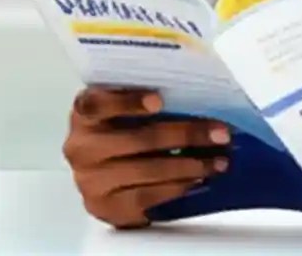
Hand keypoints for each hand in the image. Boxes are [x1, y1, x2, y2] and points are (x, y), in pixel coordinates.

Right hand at [63, 87, 231, 227]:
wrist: (101, 180)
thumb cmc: (118, 134)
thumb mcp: (120, 112)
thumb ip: (144, 101)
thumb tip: (196, 92)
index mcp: (83, 115)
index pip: (96, 104)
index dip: (126, 102)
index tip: (159, 101)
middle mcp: (81, 147)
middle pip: (137, 139)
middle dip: (185, 135)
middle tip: (220, 133)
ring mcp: (90, 181)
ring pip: (148, 170)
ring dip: (191, 164)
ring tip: (219, 160)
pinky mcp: (107, 207)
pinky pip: (149, 195)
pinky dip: (178, 185)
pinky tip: (198, 178)